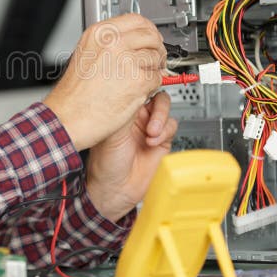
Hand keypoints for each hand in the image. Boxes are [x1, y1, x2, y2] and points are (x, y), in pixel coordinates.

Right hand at [43, 13, 164, 151]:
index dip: (148, 30)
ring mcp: (127, 60)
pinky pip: (157, 78)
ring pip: (156, 57)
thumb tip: (131, 42)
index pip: (137, 20)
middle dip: (157, 49)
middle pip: (151, 36)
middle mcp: (114, 42)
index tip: (151, 38)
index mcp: (100, 33)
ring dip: (154, 70)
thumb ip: (109, 44)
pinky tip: (137, 92)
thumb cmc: (73, 94)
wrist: (68, 117)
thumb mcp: (85, 55)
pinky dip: (151, 87)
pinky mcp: (138, 80)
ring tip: (141, 80)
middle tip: (155, 59)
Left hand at [85, 91, 177, 221]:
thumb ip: (126, 111)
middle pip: (154, 95)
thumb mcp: (112, 131)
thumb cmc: (104, 164)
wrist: (115, 190)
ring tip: (150, 133)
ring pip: (165, 109)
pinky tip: (153, 141)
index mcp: (121, 110)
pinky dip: (165, 131)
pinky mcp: (162, 141)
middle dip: (156, 105)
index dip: (143, 86)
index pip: (136, 90)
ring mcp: (149, 128)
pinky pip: (172, 126)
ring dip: (160, 119)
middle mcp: (135, 117)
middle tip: (150, 113)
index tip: (147, 86)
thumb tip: (136, 91)